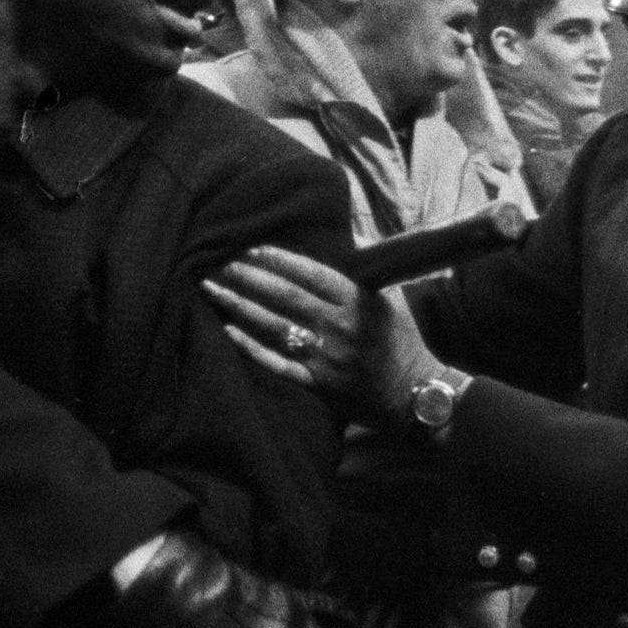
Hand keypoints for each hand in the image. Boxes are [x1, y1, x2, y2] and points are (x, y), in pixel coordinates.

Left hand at [204, 247, 434, 422]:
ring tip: (212, 289)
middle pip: (285, 296)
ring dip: (239, 306)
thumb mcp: (392, 298)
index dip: (277, 259)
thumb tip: (350, 232)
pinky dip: (251, 348)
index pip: (310, 273)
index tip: (249, 247)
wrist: (415, 395)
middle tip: (217, 262)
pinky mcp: (318, 385)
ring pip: (274, 327)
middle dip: (247, 277)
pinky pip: (277, 365)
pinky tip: (227, 331)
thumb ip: (369, 266)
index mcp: (357, 302)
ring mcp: (326, 358)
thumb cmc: (403, 342)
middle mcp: (339, 327)